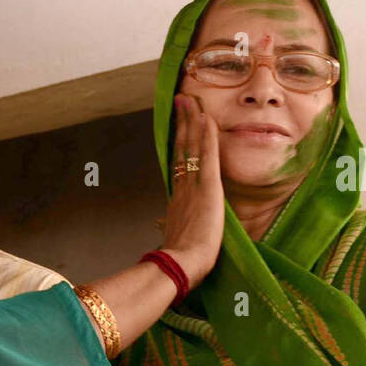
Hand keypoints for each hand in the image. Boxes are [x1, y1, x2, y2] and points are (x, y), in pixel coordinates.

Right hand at [159, 93, 224, 286]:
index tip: (178, 126)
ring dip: (192, 121)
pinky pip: (207, 155)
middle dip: (182, 123)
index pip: (179, 164)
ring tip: (191, 100)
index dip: (178, 143)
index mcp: (177, 200)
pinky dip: (206, 135)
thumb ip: (168, 230)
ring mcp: (194, 186)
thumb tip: (158, 227)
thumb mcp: (173, 241)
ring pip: (192, 146)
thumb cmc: (179, 261)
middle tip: (181, 101)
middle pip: (181, 148)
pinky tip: (206, 117)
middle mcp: (182, 188)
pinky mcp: (208, 188)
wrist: (180, 266)